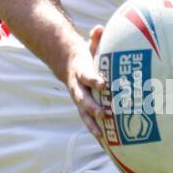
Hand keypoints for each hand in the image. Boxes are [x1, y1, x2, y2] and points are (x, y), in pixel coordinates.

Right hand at [66, 25, 108, 143]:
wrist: (67, 64)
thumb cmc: (85, 55)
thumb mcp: (89, 45)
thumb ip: (95, 38)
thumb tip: (99, 28)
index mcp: (81, 72)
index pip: (87, 76)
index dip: (94, 80)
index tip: (104, 84)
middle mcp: (77, 88)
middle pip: (83, 99)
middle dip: (93, 107)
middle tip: (106, 114)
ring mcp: (79, 99)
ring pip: (83, 113)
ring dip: (92, 124)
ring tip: (102, 134)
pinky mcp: (82, 108)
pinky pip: (88, 120)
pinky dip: (95, 130)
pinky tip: (105, 143)